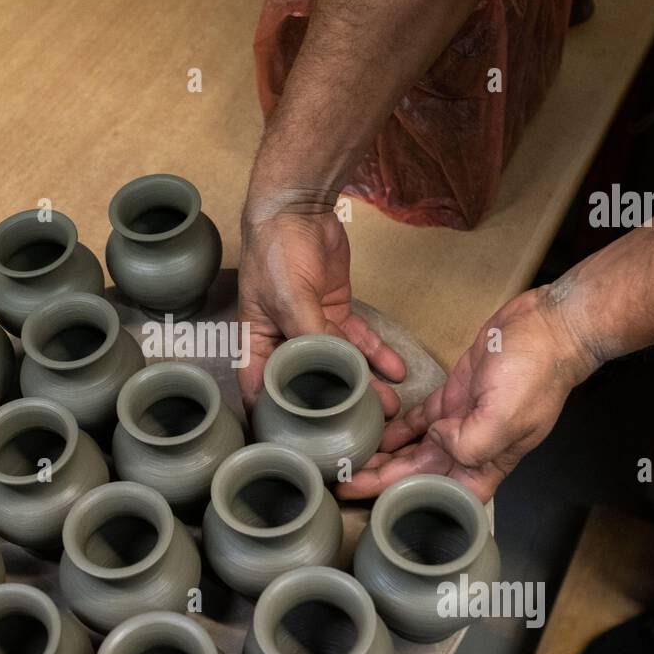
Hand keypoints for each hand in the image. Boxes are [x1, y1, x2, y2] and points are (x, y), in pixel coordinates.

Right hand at [237, 209, 405, 415]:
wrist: (299, 207)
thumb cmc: (277, 252)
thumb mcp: (291, 299)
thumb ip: (309, 339)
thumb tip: (330, 375)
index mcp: (257, 342)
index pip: (262, 391)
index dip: (277, 419)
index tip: (298, 447)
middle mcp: (282, 340)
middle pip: (309, 382)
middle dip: (334, 406)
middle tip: (358, 431)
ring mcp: (311, 326)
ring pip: (339, 364)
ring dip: (364, 383)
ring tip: (388, 406)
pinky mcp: (335, 312)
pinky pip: (358, 340)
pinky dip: (377, 353)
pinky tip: (396, 370)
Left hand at [336, 286, 599, 502]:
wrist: (549, 327)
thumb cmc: (537, 372)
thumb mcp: (506, 415)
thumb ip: (472, 442)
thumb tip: (438, 443)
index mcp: (489, 460)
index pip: (448, 497)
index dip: (414, 504)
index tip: (380, 507)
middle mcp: (474, 445)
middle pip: (422, 475)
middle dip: (385, 481)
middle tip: (347, 483)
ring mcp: (463, 419)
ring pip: (417, 448)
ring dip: (386, 456)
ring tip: (352, 461)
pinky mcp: (454, 394)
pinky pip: (420, 418)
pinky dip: (398, 427)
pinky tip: (375, 433)